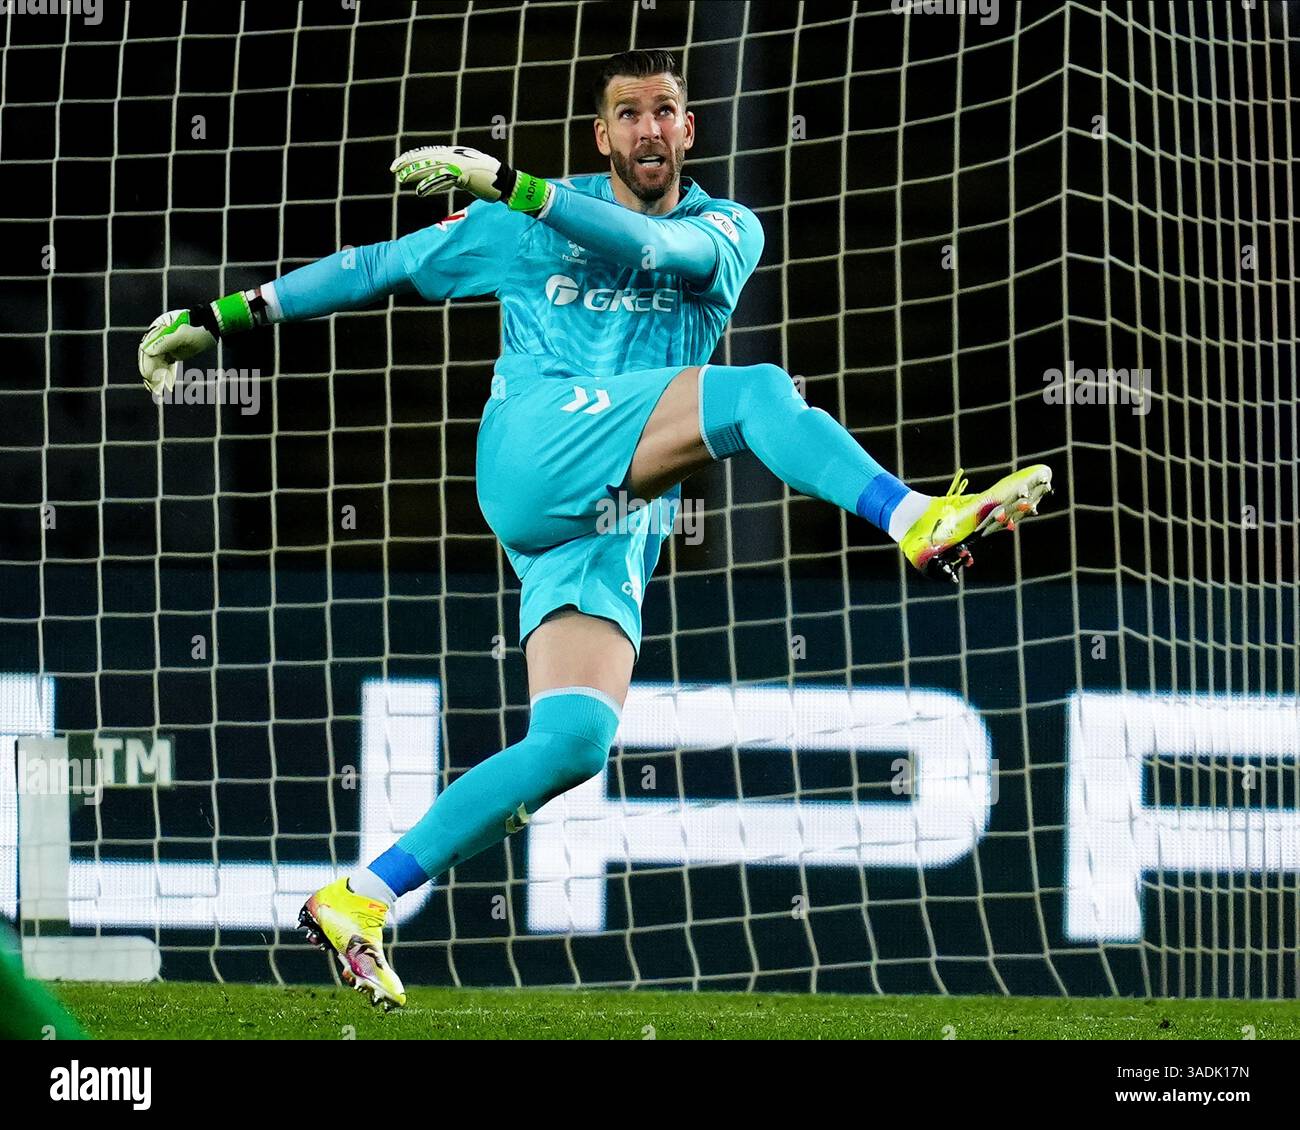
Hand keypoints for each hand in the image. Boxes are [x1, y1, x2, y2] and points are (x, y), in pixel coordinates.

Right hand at [138, 309, 214, 397]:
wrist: (211, 328)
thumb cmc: (198, 329)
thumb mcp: (183, 335)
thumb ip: (166, 342)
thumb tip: (147, 351)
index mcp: (156, 331)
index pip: (146, 350)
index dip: (147, 364)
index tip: (149, 376)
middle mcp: (157, 339)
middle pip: (151, 359)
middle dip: (152, 374)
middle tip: (155, 389)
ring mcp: (165, 347)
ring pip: (158, 365)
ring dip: (159, 378)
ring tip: (159, 393)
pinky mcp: (173, 354)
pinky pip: (167, 367)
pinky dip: (167, 376)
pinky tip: (168, 387)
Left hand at [390, 145, 550, 211]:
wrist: (506, 182)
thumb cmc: (488, 180)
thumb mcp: (466, 173)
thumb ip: (451, 173)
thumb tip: (438, 178)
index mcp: (454, 153)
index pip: (428, 152)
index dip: (412, 157)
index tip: (399, 163)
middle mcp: (454, 156)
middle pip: (426, 157)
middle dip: (408, 163)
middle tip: (393, 169)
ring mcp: (459, 165)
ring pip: (431, 167)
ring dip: (414, 173)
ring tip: (401, 180)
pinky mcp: (464, 176)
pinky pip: (443, 180)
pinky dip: (430, 185)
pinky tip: (419, 191)